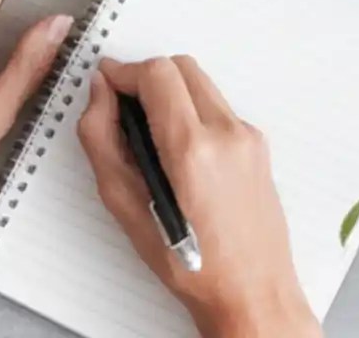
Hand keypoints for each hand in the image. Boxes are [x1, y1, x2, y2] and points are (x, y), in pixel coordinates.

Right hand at [78, 57, 321, 337]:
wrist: (251, 291)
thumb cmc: (191, 263)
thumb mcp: (125, 206)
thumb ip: (102, 140)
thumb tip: (99, 94)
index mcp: (193, 149)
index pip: (156, 73)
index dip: (124, 71)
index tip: (106, 81)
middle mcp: (228, 134)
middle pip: (181, 67)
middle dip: (147, 77)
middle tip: (124, 107)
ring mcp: (249, 137)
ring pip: (201, 84)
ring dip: (171, 93)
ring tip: (151, 135)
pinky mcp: (259, 145)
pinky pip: (218, 108)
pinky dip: (193, 113)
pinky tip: (179, 152)